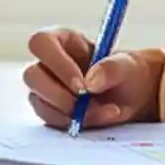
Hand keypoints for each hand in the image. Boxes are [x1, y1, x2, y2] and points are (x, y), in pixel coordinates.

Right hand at [23, 27, 160, 130]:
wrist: (132, 97)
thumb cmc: (127, 73)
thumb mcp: (128, 66)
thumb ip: (112, 68)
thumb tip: (91, 82)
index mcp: (63, 41)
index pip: (41, 43)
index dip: (56, 63)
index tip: (81, 85)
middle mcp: (49, 63)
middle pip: (32, 75)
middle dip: (58, 94)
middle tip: (84, 103)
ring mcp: (46, 88)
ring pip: (37, 100)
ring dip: (68, 112)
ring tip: (101, 112)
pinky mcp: (50, 109)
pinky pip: (49, 119)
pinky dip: (71, 123)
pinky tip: (94, 119)